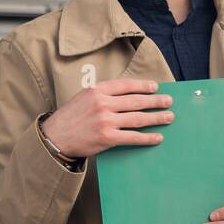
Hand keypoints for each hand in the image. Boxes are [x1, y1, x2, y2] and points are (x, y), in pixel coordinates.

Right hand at [40, 78, 173, 157]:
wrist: (55, 137)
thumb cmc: (71, 117)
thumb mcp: (84, 97)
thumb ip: (103, 94)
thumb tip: (128, 94)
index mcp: (97, 90)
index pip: (126, 85)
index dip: (143, 86)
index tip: (155, 87)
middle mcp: (103, 104)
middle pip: (136, 101)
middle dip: (156, 101)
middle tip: (168, 101)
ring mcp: (106, 121)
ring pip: (138, 118)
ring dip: (156, 118)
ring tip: (169, 117)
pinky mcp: (108, 138)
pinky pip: (133, 137)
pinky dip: (148, 137)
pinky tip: (158, 137)